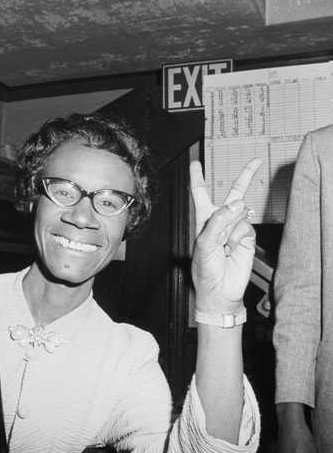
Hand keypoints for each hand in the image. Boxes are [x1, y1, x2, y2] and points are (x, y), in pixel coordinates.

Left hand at [190, 158, 261, 312]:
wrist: (220, 291)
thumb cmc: (205, 269)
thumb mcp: (204, 243)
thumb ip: (218, 221)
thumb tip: (238, 203)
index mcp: (204, 219)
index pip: (201, 193)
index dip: (198, 178)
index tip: (196, 163)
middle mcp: (221, 220)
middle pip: (232, 195)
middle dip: (245, 177)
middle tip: (256, 161)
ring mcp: (236, 228)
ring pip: (239, 213)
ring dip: (231, 228)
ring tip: (223, 245)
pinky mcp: (248, 238)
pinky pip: (246, 227)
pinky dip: (239, 237)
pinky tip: (232, 248)